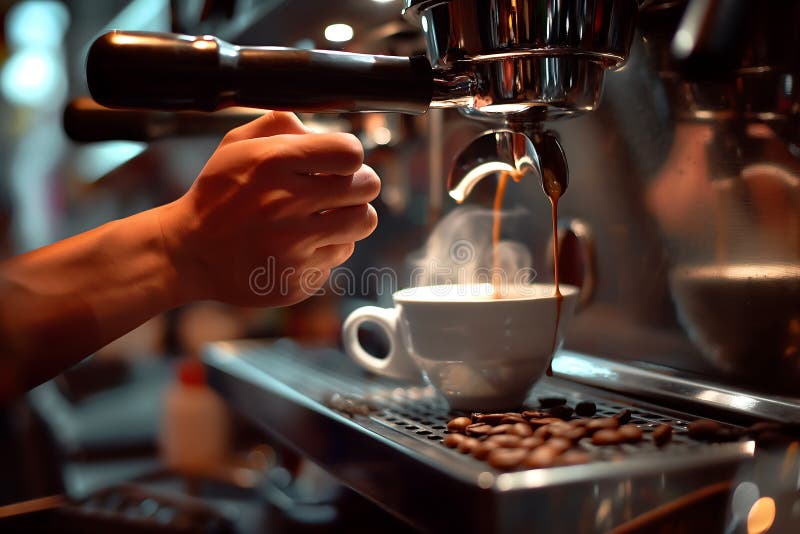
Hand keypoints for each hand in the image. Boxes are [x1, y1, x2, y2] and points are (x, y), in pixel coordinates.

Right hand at [158, 111, 379, 305]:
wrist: (189, 252)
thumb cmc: (220, 193)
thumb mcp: (238, 144)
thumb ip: (282, 124)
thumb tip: (326, 131)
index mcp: (272, 163)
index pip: (350, 152)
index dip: (348, 156)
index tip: (338, 164)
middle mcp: (284, 204)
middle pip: (367, 186)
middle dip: (357, 185)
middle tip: (338, 190)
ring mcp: (292, 247)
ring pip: (362, 222)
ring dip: (349, 216)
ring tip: (322, 216)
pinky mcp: (298, 279)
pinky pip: (340, 254)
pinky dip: (327, 247)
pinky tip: (299, 244)